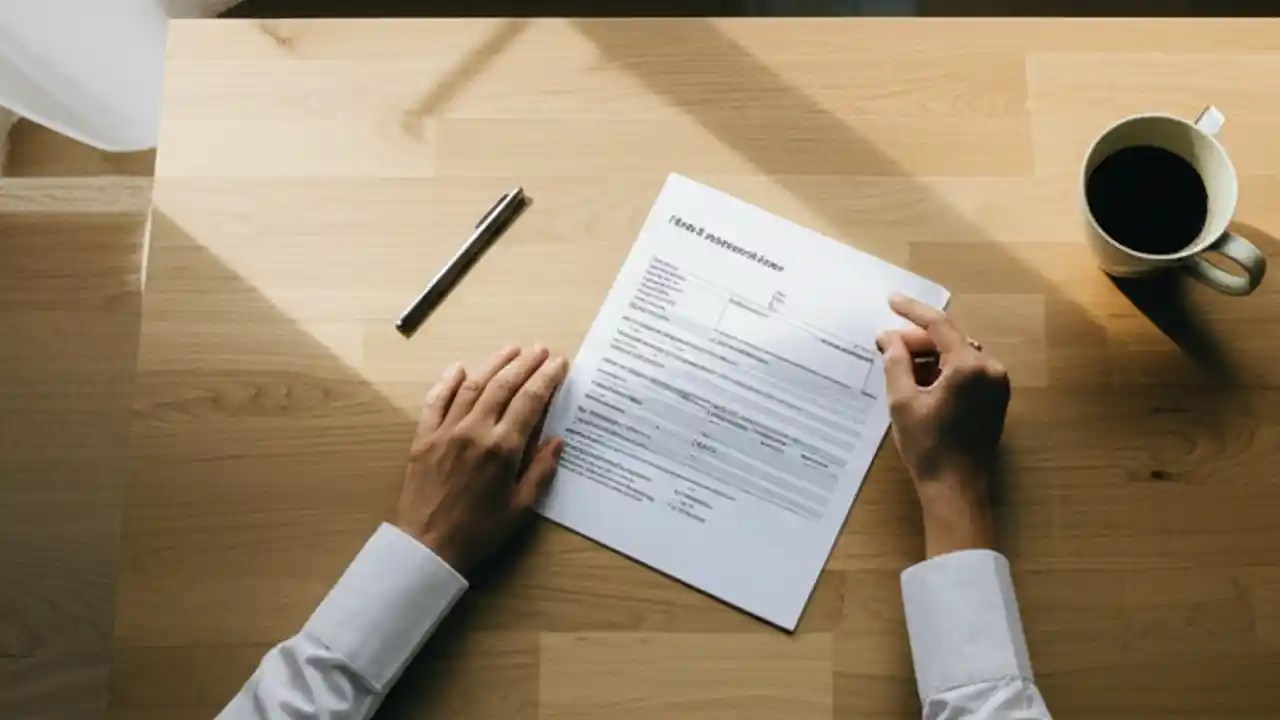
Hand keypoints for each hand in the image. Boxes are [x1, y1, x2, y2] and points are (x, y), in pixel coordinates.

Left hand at [395, 345, 569, 574]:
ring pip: (472, 386)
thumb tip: (558, 441)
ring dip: (493, 363)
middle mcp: (474, 431)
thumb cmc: (479, 532)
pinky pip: (436, 401)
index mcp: (502, 449)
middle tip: (539, 349)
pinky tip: (459, 368)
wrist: (427, 546)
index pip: (530, 401)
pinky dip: (448, 381)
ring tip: (511, 348)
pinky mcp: (423, 438)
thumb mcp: (521, 509)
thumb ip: (540, 471)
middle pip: (503, 385)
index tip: (558, 363)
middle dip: (524, 363)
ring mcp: (446, 431)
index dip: (546, 378)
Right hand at [877, 294, 1009, 557]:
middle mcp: (990, 369)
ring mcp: (997, 383)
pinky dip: (943, 369)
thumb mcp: (902, 402)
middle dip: (917, 339)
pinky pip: (967, 370)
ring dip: (929, 355)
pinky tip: (920, 379)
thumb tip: (889, 337)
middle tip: (886, 345)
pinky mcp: (995, 397)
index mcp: (968, 367)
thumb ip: (896, 362)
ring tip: (899, 365)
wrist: (956, 488)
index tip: (891, 300)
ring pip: (958, 354)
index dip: (912, 311)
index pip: (939, 326)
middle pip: (949, 339)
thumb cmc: (928, 447)